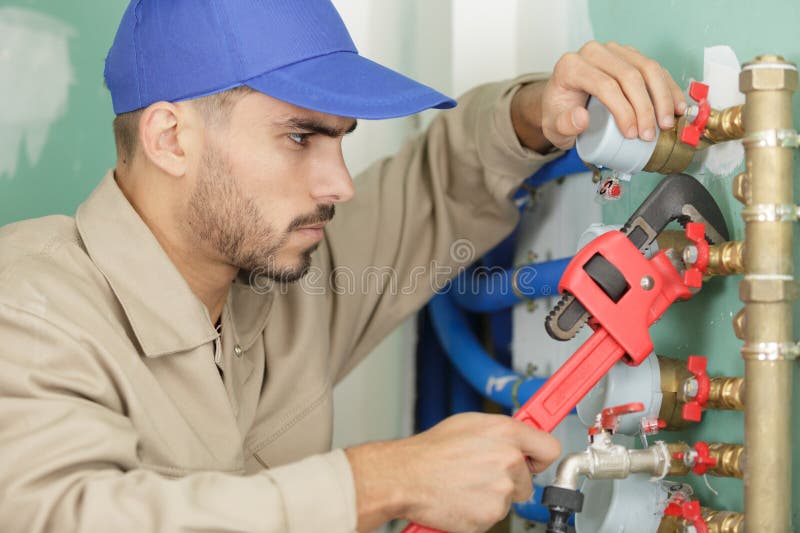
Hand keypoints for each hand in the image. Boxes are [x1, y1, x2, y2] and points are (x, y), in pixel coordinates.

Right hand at [345, 413, 560, 531]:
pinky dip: (479, 509)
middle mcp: (509, 460)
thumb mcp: (469, 423)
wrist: (406, 476)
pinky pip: (494, 514)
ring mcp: (501, 490)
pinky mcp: (490, 515)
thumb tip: (518, 435)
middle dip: (511, 477)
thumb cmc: (431, 450)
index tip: (539, 458)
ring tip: (465, 481)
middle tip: (482, 471)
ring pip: (510, 497)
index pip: (550, 447)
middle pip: (528, 478)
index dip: (541, 455)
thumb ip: (501, 430)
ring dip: (492, 493)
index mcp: (505, 433)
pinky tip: (461, 496)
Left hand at [511, 41, 685, 151]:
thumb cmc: (560, 114)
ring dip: (662, 97)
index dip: (623, 110)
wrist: (563, 103)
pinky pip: (655, 68)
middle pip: (629, 75)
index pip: (604, 84)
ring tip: (666, 123)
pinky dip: (668, 88)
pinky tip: (677, 107)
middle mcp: (593, 53)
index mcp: (571, 66)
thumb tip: (582, 118)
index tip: (632, 134)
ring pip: (647, 68)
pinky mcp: (630, 55)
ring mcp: (614, 51)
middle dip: (645, 107)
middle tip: (650, 134)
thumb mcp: (554, 127)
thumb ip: (564, 125)